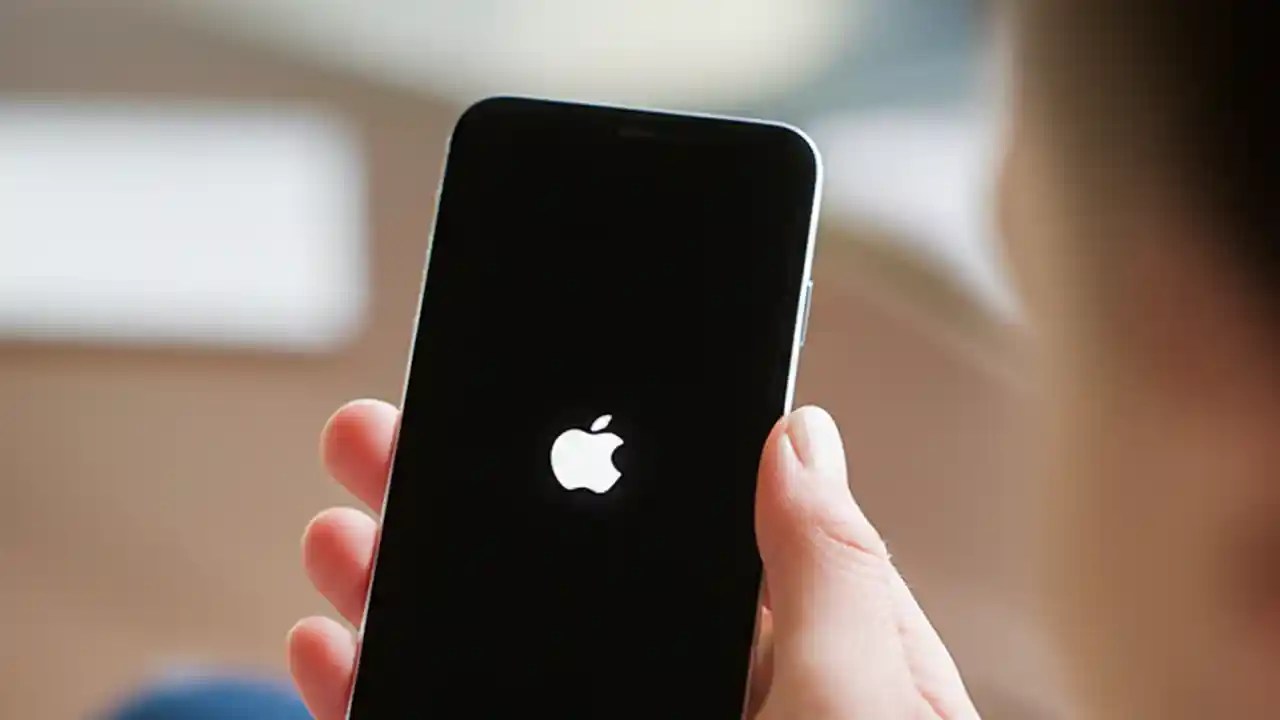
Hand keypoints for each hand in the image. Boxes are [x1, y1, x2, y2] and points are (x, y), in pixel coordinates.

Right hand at [288, 400, 978, 718]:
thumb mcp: (875, 702)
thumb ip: (833, 572)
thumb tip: (799, 433)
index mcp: (782, 661)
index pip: (670, 536)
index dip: (590, 465)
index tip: (517, 402)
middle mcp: (690, 705)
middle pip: (558, 588)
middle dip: (461, 511)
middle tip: (377, 442)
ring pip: (488, 662)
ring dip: (403, 594)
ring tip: (339, 535)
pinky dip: (384, 693)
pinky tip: (337, 651)